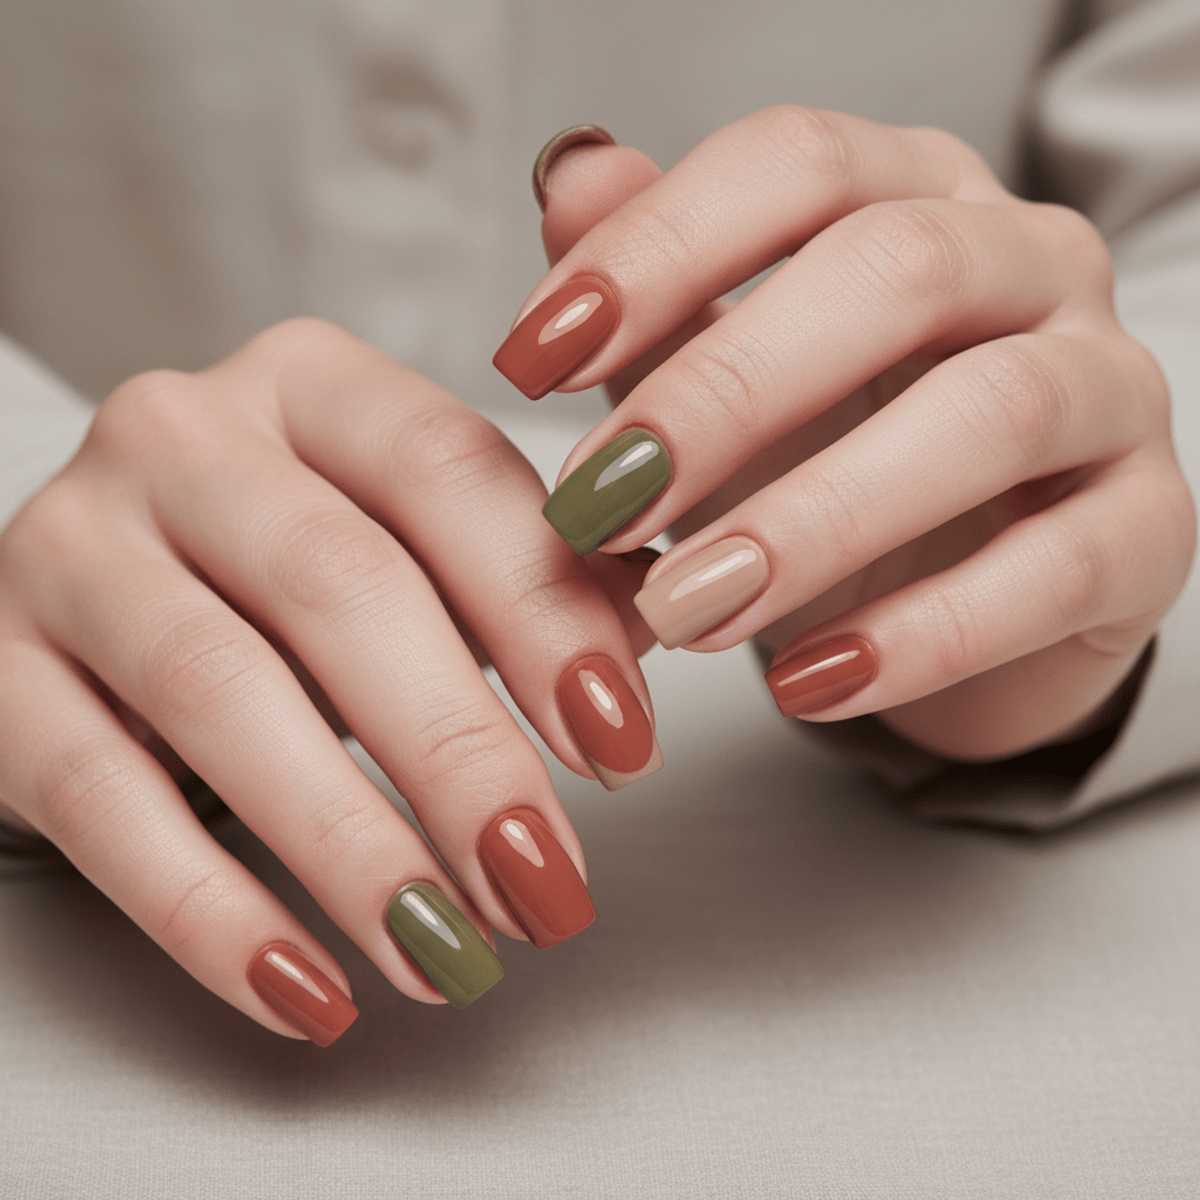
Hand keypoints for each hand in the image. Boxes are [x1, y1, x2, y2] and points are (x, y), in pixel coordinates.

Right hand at [0, 319, 659, 1042]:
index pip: (449, 471)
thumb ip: (538, 574)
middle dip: (457, 753)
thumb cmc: (294, 573)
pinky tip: (304, 986)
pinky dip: (208, 909)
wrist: (104, 595)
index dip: (545, 613)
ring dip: (348, 842)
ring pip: (220, 692)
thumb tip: (655, 641)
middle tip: (542, 883)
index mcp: (317, 383)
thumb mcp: (416, 541)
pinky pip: (97, 797)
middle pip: (342, 586)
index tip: (621, 748)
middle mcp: (184, 434)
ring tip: (444, 950)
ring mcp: (71, 542)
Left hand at [496, 109, 1194, 760]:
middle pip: (897, 271)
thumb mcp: (735, 367)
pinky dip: (919, 636)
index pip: (798, 164)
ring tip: (685, 606)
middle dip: (724, 391)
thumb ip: (662, 283)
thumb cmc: (840, 452)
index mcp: (919, 197)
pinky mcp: (1147, 530)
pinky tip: (805, 684)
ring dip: (814, 519)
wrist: (973, 581)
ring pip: (991, 415)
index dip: (658, 247)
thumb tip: (567, 181)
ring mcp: (1110, 391)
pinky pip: (1054, 570)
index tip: (532, 358)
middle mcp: (1031, 266)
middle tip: (599, 501)